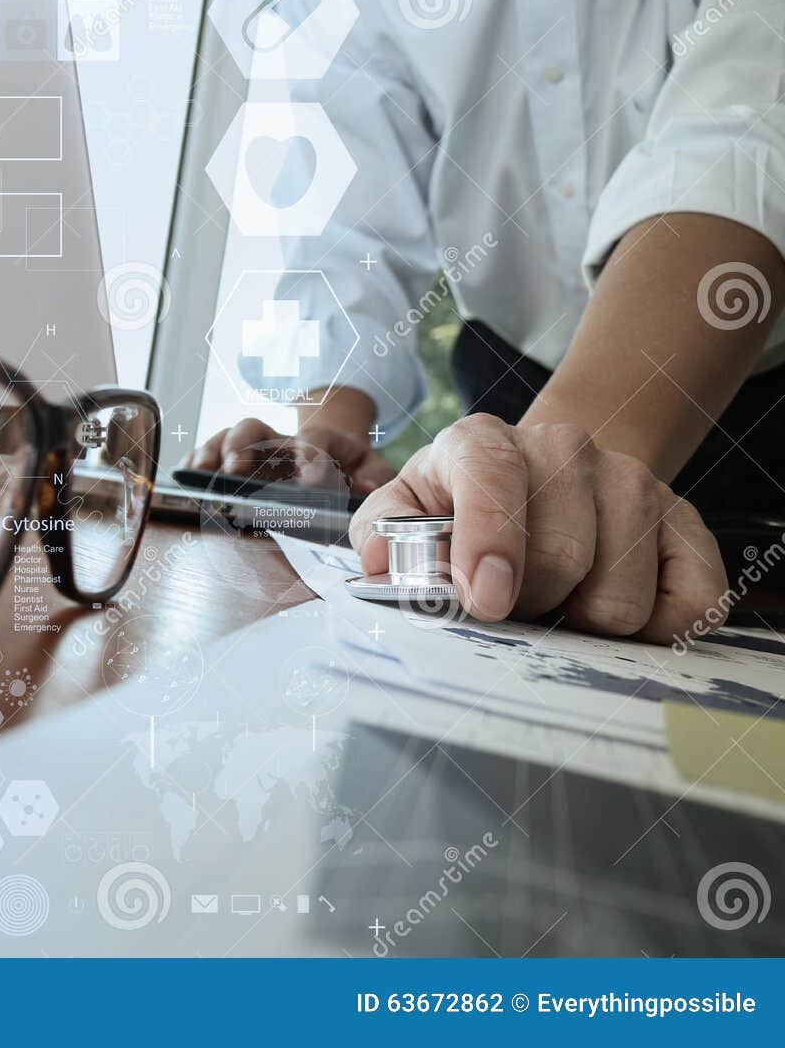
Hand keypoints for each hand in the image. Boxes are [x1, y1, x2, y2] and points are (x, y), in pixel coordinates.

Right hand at [184, 417, 395, 494]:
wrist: (336, 453)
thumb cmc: (353, 468)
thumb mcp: (373, 471)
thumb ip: (372, 478)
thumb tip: (361, 487)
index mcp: (322, 441)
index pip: (316, 440)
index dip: (309, 457)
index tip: (305, 482)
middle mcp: (282, 440)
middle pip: (256, 428)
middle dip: (242, 447)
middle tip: (235, 468)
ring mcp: (256, 449)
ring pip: (228, 437)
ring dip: (213, 452)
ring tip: (201, 472)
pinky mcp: (236, 460)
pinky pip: (209, 453)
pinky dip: (193, 461)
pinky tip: (185, 475)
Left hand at [350, 414, 727, 641]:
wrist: (543, 478)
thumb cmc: (460, 508)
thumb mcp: (407, 508)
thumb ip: (385, 531)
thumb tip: (380, 563)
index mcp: (483, 441)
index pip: (495, 475)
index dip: (491, 540)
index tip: (484, 600)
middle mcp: (564, 449)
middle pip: (563, 554)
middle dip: (530, 601)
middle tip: (513, 602)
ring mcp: (633, 482)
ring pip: (622, 592)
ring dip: (581, 620)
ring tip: (556, 599)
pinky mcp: (686, 525)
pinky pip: (690, 604)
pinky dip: (652, 630)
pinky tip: (610, 606)